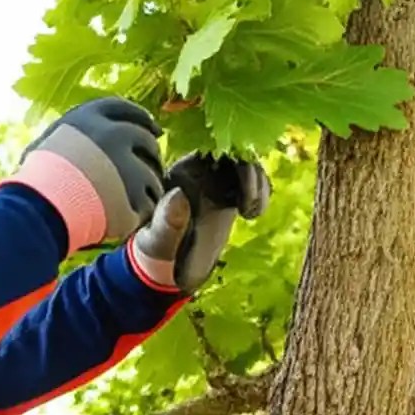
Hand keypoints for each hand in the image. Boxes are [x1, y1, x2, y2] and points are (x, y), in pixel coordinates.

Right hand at [1, 97, 165, 252]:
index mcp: (88, 117)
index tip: (150, 127)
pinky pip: (149, 200)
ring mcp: (127, 162)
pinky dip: (144, 207)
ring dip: (150, 182)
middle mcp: (112, 134)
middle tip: (151, 162)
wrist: (39, 206)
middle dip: (151, 150)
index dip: (139, 117)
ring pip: (152, 171)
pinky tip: (134, 214)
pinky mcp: (135, 192)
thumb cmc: (34, 180)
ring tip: (139, 196)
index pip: (123, 108)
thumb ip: (60, 139)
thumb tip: (61, 141)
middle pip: (145, 138)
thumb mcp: (42, 147)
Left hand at [130, 153, 270, 291]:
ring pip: (246, 164)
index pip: (208, 147)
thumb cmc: (153, 252)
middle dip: (249, 172)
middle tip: (248, 207)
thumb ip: (167, 222)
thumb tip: (179, 195)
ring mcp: (214, 182)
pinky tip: (252, 215)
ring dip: (258, 183)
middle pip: (233, 151)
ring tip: (250, 212)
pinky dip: (261, 193)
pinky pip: (252, 182)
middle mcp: (197, 172)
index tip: (236, 190)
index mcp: (177, 173)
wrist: (163, 266)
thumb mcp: (156, 241)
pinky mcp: (227, 195)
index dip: (230, 160)